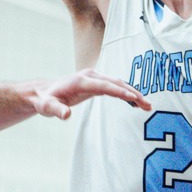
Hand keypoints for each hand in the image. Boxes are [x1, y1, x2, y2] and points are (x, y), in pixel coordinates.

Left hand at [28, 69, 150, 119]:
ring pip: (118, 83)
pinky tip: (136, 102)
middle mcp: (90, 75)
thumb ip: (56, 111)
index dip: (119, 91)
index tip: (133, 97)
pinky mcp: (96, 82)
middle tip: (147, 105)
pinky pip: (114, 86)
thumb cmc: (46, 100)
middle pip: (116, 83)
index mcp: (81, 81)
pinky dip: (126, 92)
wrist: (43, 92)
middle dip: (133, 93)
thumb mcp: (47, 107)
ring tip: (147, 106)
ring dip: (133, 93)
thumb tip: (67, 115)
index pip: (104, 86)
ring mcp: (94, 77)